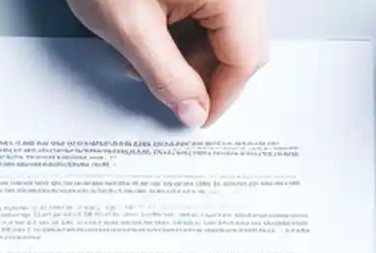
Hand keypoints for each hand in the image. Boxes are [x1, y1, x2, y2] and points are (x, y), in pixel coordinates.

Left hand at [67, 0, 268, 127]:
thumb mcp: (129, 28)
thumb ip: (166, 77)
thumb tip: (193, 111)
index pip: (245, 58)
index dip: (221, 96)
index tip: (196, 118)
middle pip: (241, 45)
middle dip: (204, 75)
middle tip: (169, 92)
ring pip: (225, 31)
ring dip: (191, 54)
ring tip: (146, 57)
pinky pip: (210, 11)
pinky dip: (184, 31)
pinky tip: (151, 34)